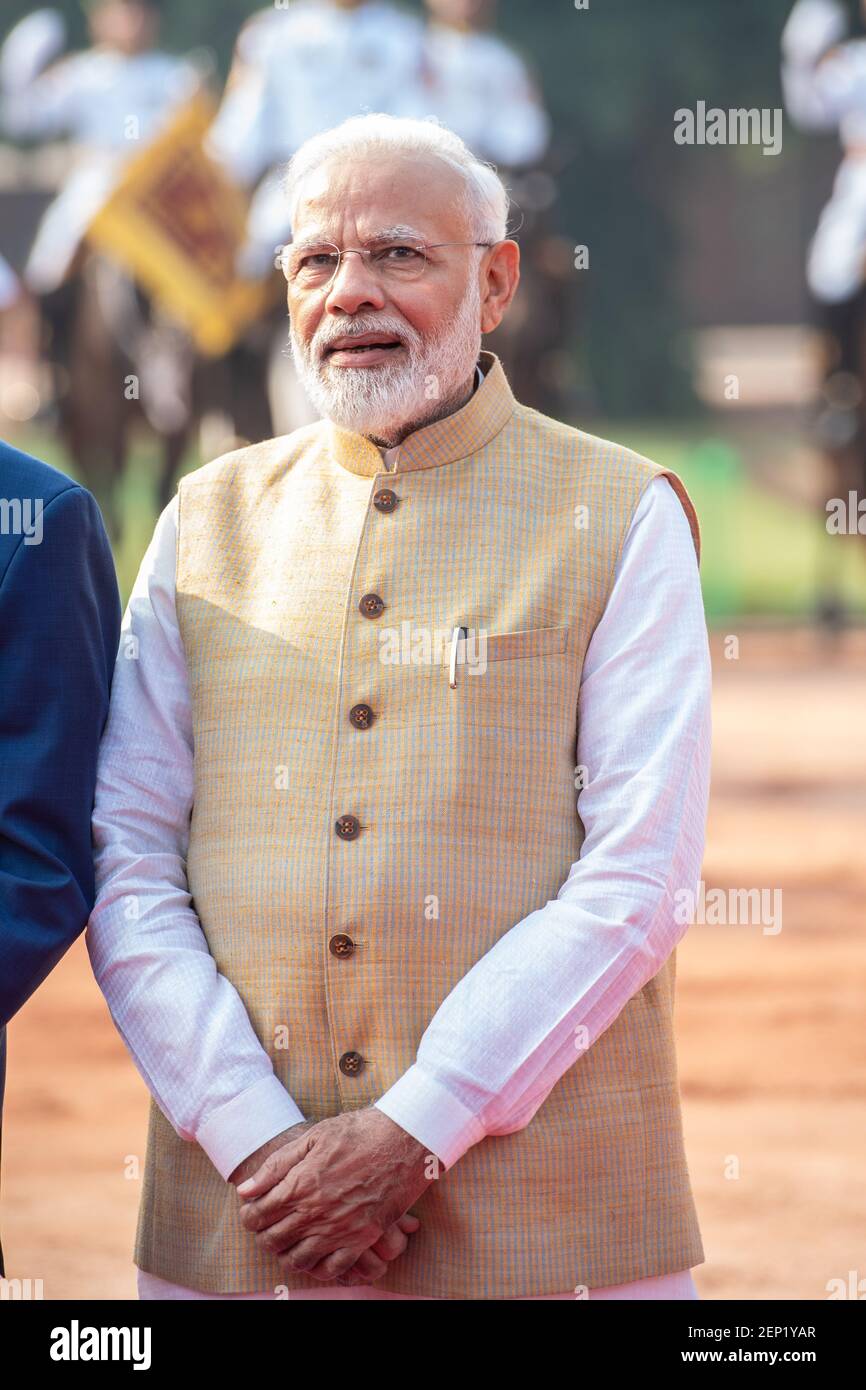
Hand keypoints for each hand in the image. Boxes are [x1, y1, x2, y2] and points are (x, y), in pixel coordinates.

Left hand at [236, 1107, 438, 1282]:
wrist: (404, 1139)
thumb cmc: (358, 1132)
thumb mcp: (313, 1137)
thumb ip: (277, 1165)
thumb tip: (246, 1189)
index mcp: (299, 1185)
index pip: (258, 1215)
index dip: (249, 1216)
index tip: (252, 1212)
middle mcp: (315, 1213)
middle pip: (274, 1240)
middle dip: (264, 1235)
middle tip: (268, 1227)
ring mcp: (338, 1229)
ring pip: (299, 1260)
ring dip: (288, 1254)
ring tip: (290, 1242)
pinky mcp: (361, 1239)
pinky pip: (332, 1268)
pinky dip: (320, 1267)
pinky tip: (318, 1254)